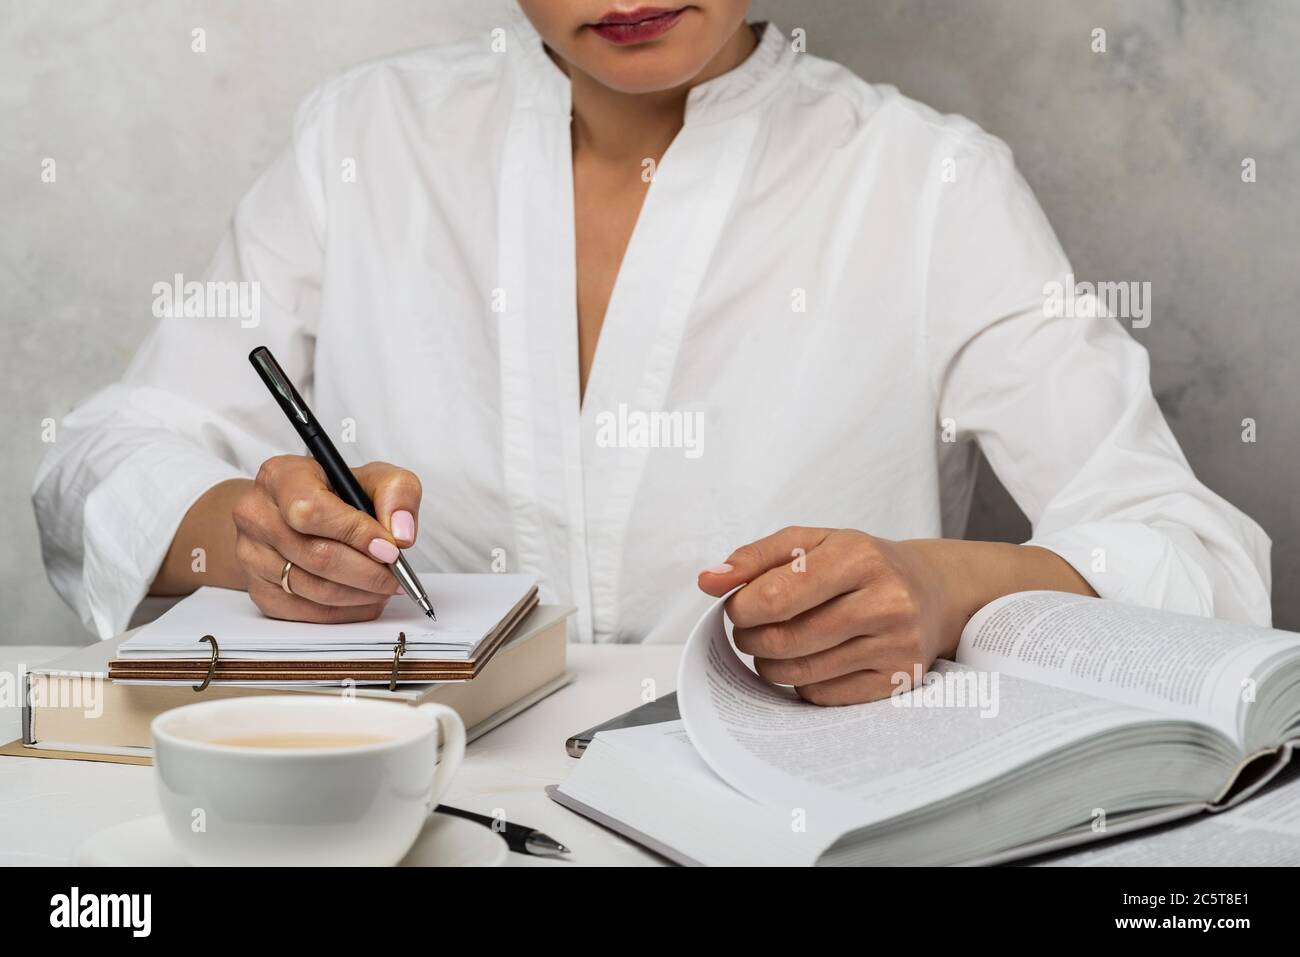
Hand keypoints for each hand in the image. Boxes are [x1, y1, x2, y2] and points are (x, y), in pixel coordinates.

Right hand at [232, 455, 421, 622]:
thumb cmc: (334, 493)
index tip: (390, 549)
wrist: (291, 513)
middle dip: (367, 572)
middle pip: (316, 556)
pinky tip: (364, 599)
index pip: (312, 511)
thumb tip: (402, 533)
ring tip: (385, 587)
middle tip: (396, 576)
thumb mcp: (372, 477)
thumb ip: (397, 493)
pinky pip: (306, 612)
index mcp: (280, 477)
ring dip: (360, 594)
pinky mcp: (258, 589)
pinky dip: (345, 611)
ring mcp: (251, 555)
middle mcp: (256, 515)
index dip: (356, 534)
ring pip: (314, 589)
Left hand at [697, 527, 976, 705]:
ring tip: (773, 644)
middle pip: (784, 639)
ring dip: (769, 663)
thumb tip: (709, 580)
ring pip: (800, 673)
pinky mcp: (897, 680)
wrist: (931, 591)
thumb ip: (755, 557)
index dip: (741, 607)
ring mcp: (894, 646)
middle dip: (750, 637)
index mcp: (859, 557)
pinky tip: (809, 660)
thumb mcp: (812, 542)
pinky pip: (823, 695)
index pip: (776, 595)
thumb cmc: (861, 565)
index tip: (738, 605)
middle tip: (749, 628)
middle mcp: (885, 602)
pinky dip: (801, 683)